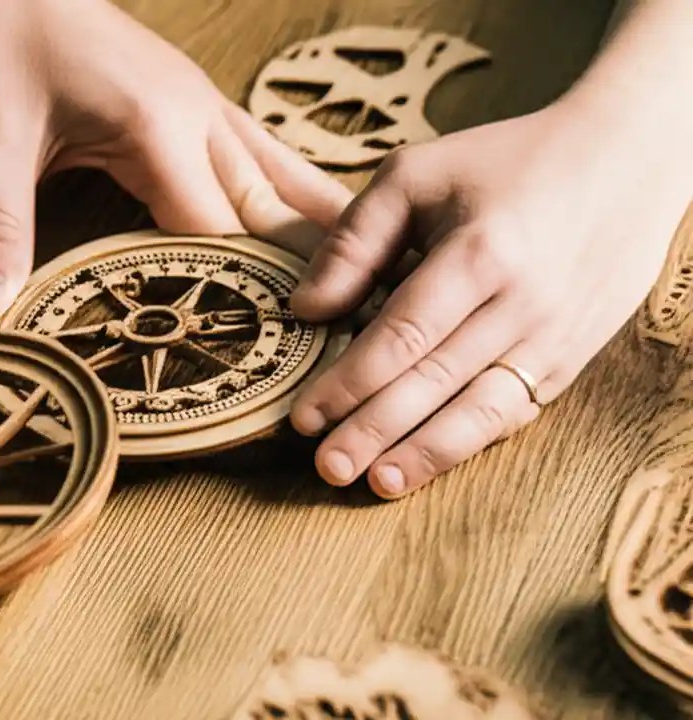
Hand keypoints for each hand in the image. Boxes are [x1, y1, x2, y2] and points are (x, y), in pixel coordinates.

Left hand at [0, 0, 351, 323]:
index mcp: (161, 130)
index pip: (226, 236)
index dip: (255, 301)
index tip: (288, 361)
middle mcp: (200, 119)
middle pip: (274, 211)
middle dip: (311, 276)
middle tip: (353, 342)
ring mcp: (204, 106)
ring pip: (282, 179)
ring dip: (317, 236)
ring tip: (367, 295)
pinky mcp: (192, 103)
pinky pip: (260, 156)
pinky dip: (290, 198)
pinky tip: (315, 228)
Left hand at [288, 104, 692, 497]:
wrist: (625, 161)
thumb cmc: (504, 163)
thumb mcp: (416, 174)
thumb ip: (354, 240)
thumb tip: (306, 308)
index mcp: (480, 253)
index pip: (403, 335)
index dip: (350, 382)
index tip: (305, 415)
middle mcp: (522, 303)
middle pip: (436, 381)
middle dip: (376, 431)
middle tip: (328, 467)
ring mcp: (553, 336)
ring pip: (482, 409)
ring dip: (426, 454)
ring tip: (377, 484)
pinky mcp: (570, 357)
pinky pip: (516, 410)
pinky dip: (471, 441)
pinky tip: (429, 462)